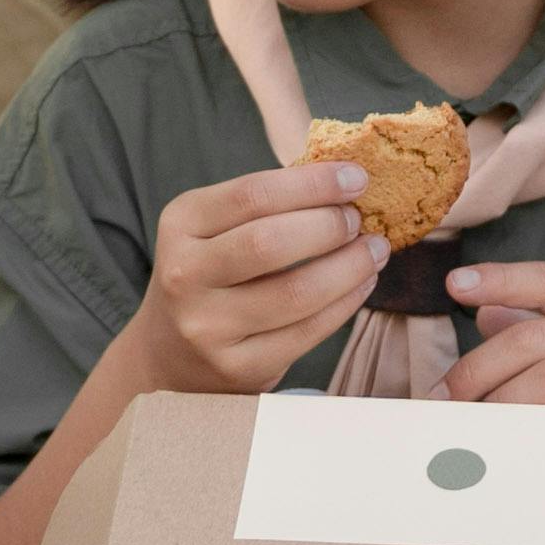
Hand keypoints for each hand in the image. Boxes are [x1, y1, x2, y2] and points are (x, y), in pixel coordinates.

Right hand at [141, 158, 383, 393]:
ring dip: (349, 267)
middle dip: (329, 226)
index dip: (312, 184)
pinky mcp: (238, 367)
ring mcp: (207, 327)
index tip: (357, 178)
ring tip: (374, 250)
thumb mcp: (215, 228)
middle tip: (360, 220)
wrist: (170, 353)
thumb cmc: (211, 273)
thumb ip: (268, 203)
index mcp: (181, 224)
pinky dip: (345, 303)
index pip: (252, 194)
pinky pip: (307, 332)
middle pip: (270, 242)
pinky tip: (362, 284)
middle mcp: (185, 275)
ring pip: (296, 292)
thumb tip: (345, 179)